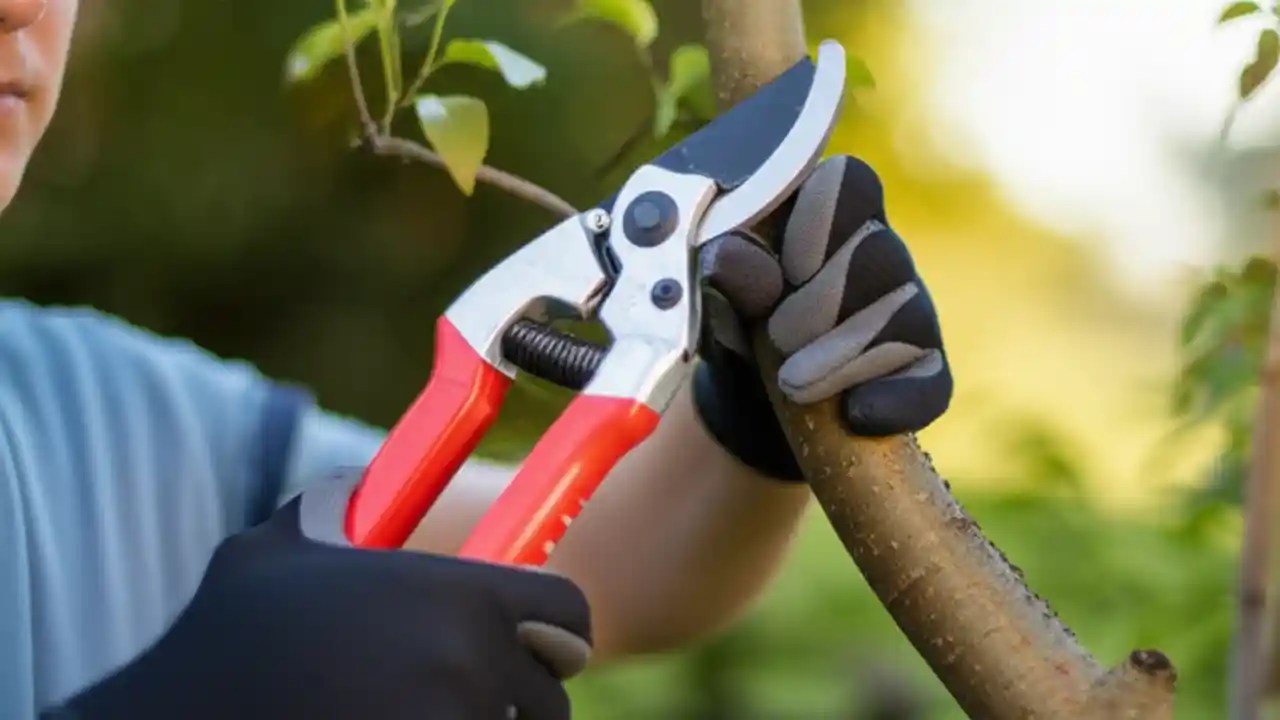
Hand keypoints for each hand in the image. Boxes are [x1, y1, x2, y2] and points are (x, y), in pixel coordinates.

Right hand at [43, 470, 592, 719]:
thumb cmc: (228, 638)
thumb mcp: (281, 548)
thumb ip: (342, 506)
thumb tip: (364, 480)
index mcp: (458, 598)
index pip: (570, 617)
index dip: (557, 634)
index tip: (537, 649)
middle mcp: (469, 665)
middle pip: (546, 695)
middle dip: (509, 696)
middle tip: (448, 694)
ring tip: (402, 712)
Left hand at [692, 154, 953, 480]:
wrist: (744, 405)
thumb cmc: (734, 325)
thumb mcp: (713, 299)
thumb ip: (720, 274)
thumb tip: (728, 255)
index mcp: (823, 216)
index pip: (848, 181)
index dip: (821, 217)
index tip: (788, 266)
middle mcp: (876, 254)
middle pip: (879, 251)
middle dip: (821, 301)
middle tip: (777, 337)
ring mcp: (907, 314)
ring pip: (905, 316)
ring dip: (843, 354)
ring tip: (791, 383)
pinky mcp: (921, 376)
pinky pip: (929, 384)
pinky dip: (894, 400)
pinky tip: (857, 413)